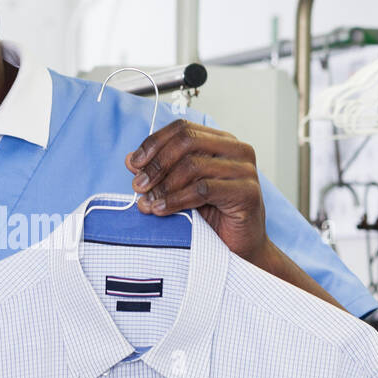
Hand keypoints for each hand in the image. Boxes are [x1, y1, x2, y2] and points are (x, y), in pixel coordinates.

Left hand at [126, 119, 268, 262]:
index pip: (183, 128)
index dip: (154, 143)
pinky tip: (161, 209)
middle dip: (157, 164)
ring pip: (193, 165)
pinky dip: (177, 200)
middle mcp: (236, 149)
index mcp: (221, 142)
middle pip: (187, 142)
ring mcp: (245, 170)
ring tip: (148, 202)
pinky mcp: (247, 192)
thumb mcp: (179, 189)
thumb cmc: (213, 217)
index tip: (134, 163)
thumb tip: (131, 159)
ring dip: (164, 185)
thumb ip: (159, 171)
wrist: (238, 249)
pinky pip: (203, 189)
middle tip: (139, 185)